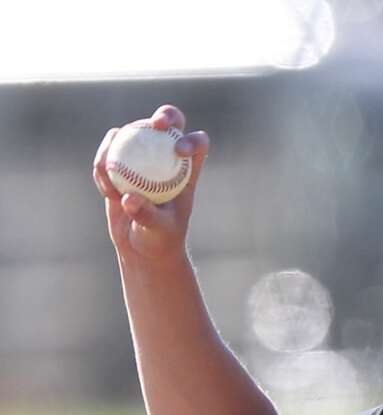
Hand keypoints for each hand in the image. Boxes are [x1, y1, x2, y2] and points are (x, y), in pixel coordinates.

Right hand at [93, 105, 209, 261]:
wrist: (140, 247)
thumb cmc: (159, 240)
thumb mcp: (157, 230)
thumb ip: (146, 215)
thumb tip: (129, 198)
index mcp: (186, 172)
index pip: (197, 146)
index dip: (192, 140)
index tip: (179, 150)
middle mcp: (165, 157)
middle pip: (168, 125)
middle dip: (165, 116)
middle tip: (154, 125)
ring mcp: (141, 156)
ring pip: (131, 133)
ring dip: (117, 150)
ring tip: (114, 187)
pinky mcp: (117, 162)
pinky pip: (106, 154)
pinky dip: (102, 169)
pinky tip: (107, 192)